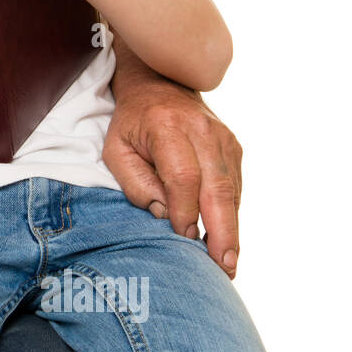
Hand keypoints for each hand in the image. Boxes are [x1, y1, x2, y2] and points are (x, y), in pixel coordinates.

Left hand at [104, 53, 242, 277]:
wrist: (160, 84)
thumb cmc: (132, 123)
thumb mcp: (116, 150)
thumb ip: (135, 182)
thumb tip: (162, 215)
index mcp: (168, 128)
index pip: (183, 176)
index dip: (185, 210)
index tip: (184, 239)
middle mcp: (203, 131)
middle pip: (217, 187)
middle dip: (222, 231)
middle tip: (223, 268)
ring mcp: (224, 139)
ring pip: (232, 191)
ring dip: (232, 230)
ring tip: (228, 264)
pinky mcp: (234, 149)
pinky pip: (235, 187)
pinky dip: (231, 215)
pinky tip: (226, 240)